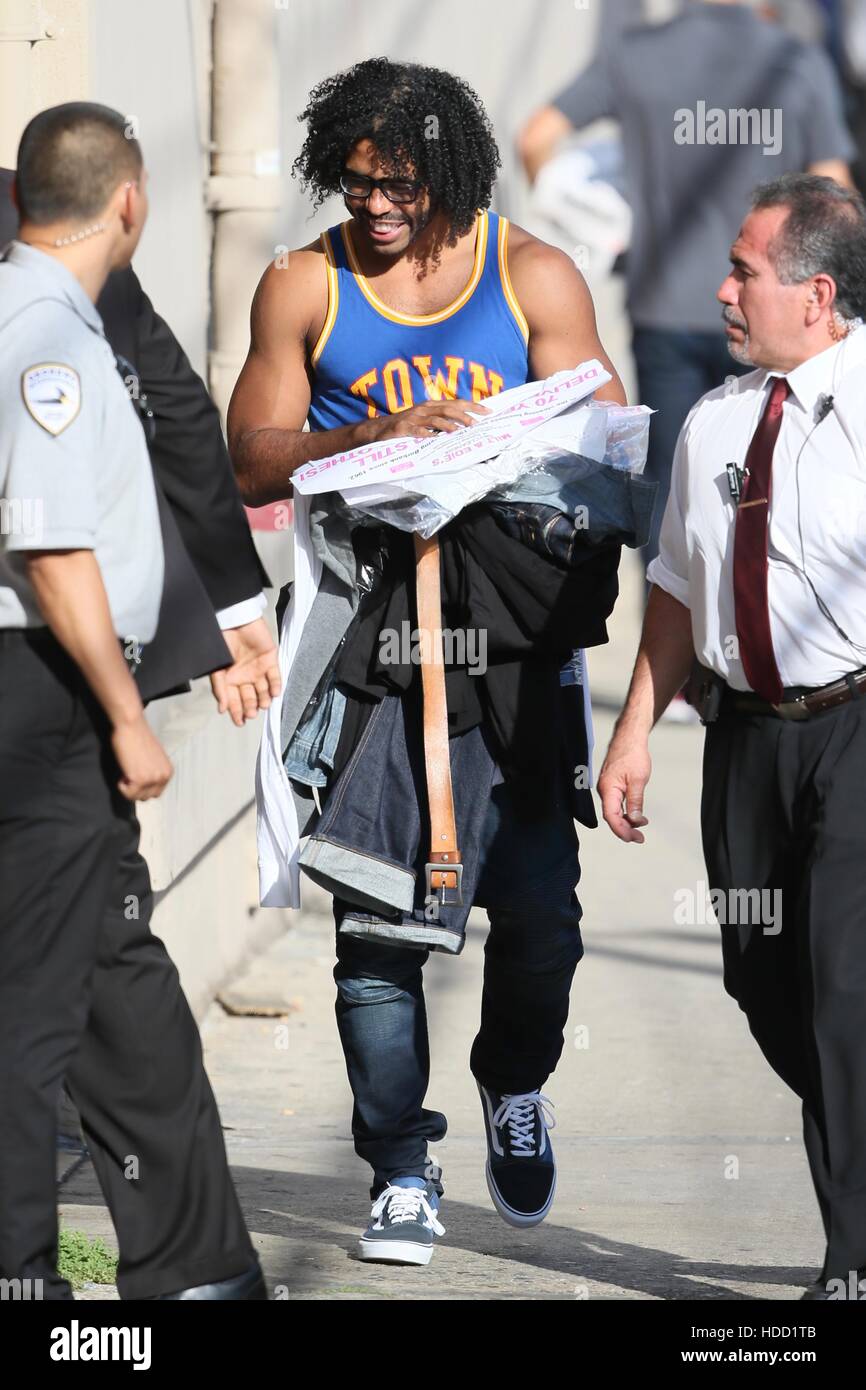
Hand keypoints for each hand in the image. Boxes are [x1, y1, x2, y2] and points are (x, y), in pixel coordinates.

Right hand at [112, 713, 172, 800]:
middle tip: (128, 774)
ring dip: (128, 788)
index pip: (156, 792)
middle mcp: (163, 776)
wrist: (131, 726)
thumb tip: (144, 785)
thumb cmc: (138, 737)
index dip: (143, 786)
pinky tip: (122, 773)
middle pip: (147, 797)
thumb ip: (153, 772)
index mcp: (168, 772)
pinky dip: (121, 787)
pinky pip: (128, 794)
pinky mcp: (140, 779)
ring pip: (137, 797)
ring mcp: (153, 779)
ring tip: (126, 772)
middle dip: (136, 789)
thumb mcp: (153, 759)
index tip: (135, 775)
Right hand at [210, 617, 280, 726]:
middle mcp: (245, 678)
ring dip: (264, 699)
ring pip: (264, 690)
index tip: (240, 722)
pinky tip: (274, 694)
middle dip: (251, 707)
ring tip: (262, 704)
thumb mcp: (217, 669)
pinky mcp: (271, 660)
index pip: (234, 701)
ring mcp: (259, 670)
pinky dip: (276, 686)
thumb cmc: (222, 643)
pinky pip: (276, 676)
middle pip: (250, 698)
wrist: (235, 620)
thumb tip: (222, 709)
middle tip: (251, 713)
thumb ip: (220, 689)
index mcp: (231, 680)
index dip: (237, 712)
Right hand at [360, 398, 489, 442]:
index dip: (472, 406)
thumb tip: (462, 425)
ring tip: (461, 430)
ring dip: (450, 424)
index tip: (488, 411)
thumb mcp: (423, 420)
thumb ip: (440, 420)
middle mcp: (424, 409)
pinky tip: (437, 438)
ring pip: (435, 419)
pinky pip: (418, 431)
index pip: (456, 403)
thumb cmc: (404, 426)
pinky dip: (428, 434)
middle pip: (449, 409)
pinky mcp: (403, 429)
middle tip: (477, 423)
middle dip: (465, 414)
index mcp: (431, 406)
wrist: (378, 430)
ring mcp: (413, 418)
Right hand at [597, 734, 651, 843]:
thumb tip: (636, 820)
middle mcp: (604, 790)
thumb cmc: (633, 754)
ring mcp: (607, 788)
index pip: (611, 816)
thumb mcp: (638, 780)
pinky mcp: (612, 786)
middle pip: (612, 816)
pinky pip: (616, 804)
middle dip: (625, 829)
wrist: (629, 737)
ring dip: (627, 822)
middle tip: (640, 838)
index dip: (621, 830)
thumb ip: (635, 801)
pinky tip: (637, 816)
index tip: (634, 838)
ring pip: (614, 811)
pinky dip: (626, 812)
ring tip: (642, 827)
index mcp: (608, 789)